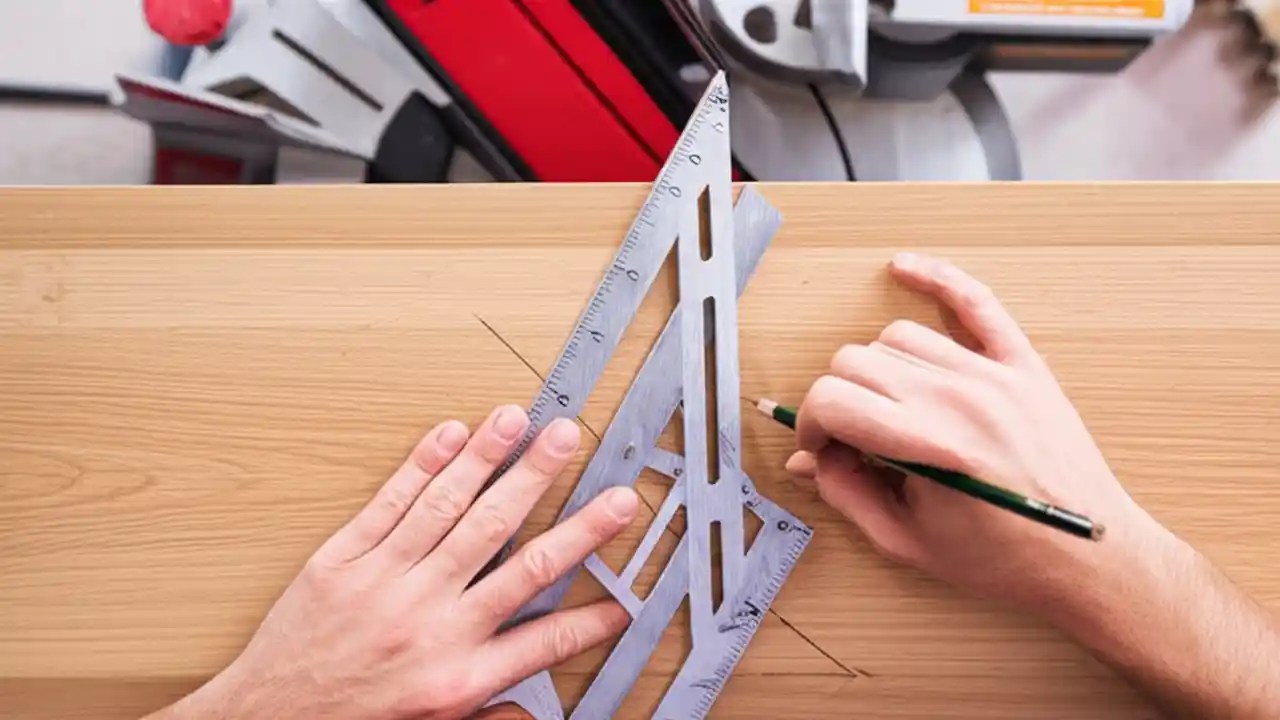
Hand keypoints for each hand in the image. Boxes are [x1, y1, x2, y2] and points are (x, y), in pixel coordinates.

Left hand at [150, 406, 637, 719]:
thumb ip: (489, 716)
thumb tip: (538, 715)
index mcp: (457, 676)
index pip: (546, 640)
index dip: (593, 617)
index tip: (626, 596)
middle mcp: (431, 625)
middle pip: (515, 556)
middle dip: (565, 511)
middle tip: (602, 479)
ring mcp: (387, 584)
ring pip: (455, 513)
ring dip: (497, 464)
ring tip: (529, 426)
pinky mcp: (343, 560)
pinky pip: (390, 504)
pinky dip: (424, 465)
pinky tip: (454, 436)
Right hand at [787, 252, 1171, 621]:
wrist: (1090, 556)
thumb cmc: (1003, 559)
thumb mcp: (908, 543)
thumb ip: (847, 493)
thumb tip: (807, 461)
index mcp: (929, 447)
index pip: (832, 400)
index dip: (811, 426)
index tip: (821, 450)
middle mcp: (958, 399)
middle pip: (855, 361)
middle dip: (837, 398)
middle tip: (852, 437)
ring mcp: (993, 375)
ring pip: (898, 337)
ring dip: (877, 367)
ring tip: (889, 405)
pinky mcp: (1022, 365)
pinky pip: (975, 302)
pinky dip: (936, 278)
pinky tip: (904, 269)